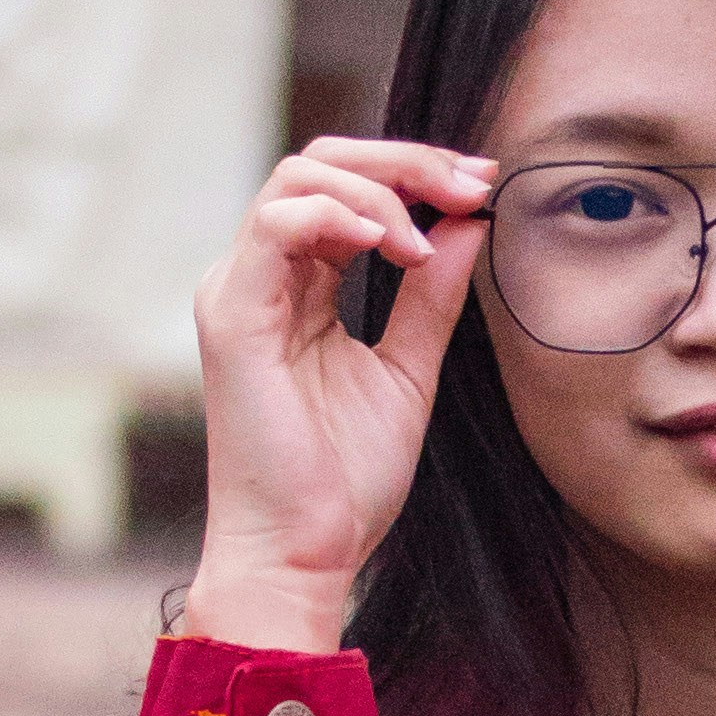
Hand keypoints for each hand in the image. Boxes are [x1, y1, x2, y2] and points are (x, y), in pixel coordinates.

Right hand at [180, 133, 497, 649]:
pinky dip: (338, 216)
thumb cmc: (345, 480)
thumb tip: (471, 224)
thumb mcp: (409, 371)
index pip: (347, 189)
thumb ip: (433, 297)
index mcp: (297, 287)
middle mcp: (260, 277)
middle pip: (321, 163)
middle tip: (472, 185)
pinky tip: (392, 245)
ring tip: (430, 237)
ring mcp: (239, 291)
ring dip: (379, 188)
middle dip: (405, 162)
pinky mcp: (232, 316)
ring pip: (298, 178)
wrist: (303, 554)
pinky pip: (275, 225)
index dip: (415, 172)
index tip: (482, 186)